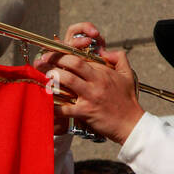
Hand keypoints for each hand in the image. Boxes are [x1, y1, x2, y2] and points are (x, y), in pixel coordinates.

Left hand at [35, 22, 141, 143]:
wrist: (131, 123)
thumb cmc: (128, 99)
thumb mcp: (127, 74)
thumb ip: (118, 57)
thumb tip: (104, 50)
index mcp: (103, 72)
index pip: (81, 56)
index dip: (64, 52)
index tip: (53, 52)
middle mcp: (95, 81)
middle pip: (72, 64)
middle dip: (54, 59)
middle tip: (42, 61)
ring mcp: (90, 96)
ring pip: (67, 80)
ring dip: (52, 77)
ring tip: (42, 76)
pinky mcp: (85, 112)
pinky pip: (65, 108)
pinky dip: (53, 106)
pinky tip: (44, 103)